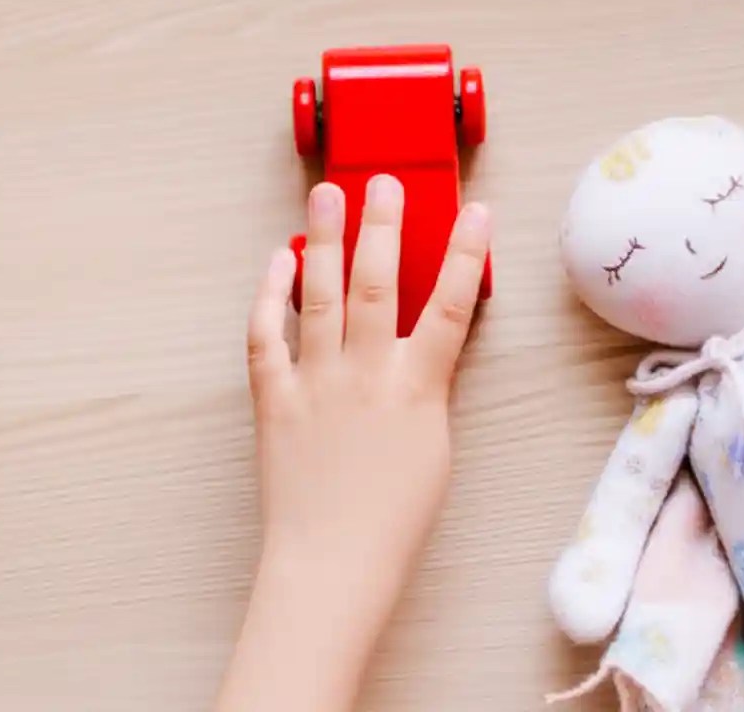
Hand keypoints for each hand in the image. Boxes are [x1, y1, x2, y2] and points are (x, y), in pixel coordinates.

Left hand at [215, 174, 490, 711]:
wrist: (332, 563)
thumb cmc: (393, 519)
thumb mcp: (434, 448)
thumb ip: (428, 387)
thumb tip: (422, 344)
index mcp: (417, 388)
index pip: (450, 306)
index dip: (465, 254)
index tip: (477, 211)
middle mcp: (365, 374)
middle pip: (376, 282)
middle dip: (383, 224)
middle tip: (383, 180)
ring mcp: (315, 383)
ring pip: (317, 294)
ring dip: (321, 238)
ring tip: (326, 194)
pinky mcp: (274, 399)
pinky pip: (266, 336)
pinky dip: (268, 296)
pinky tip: (275, 263)